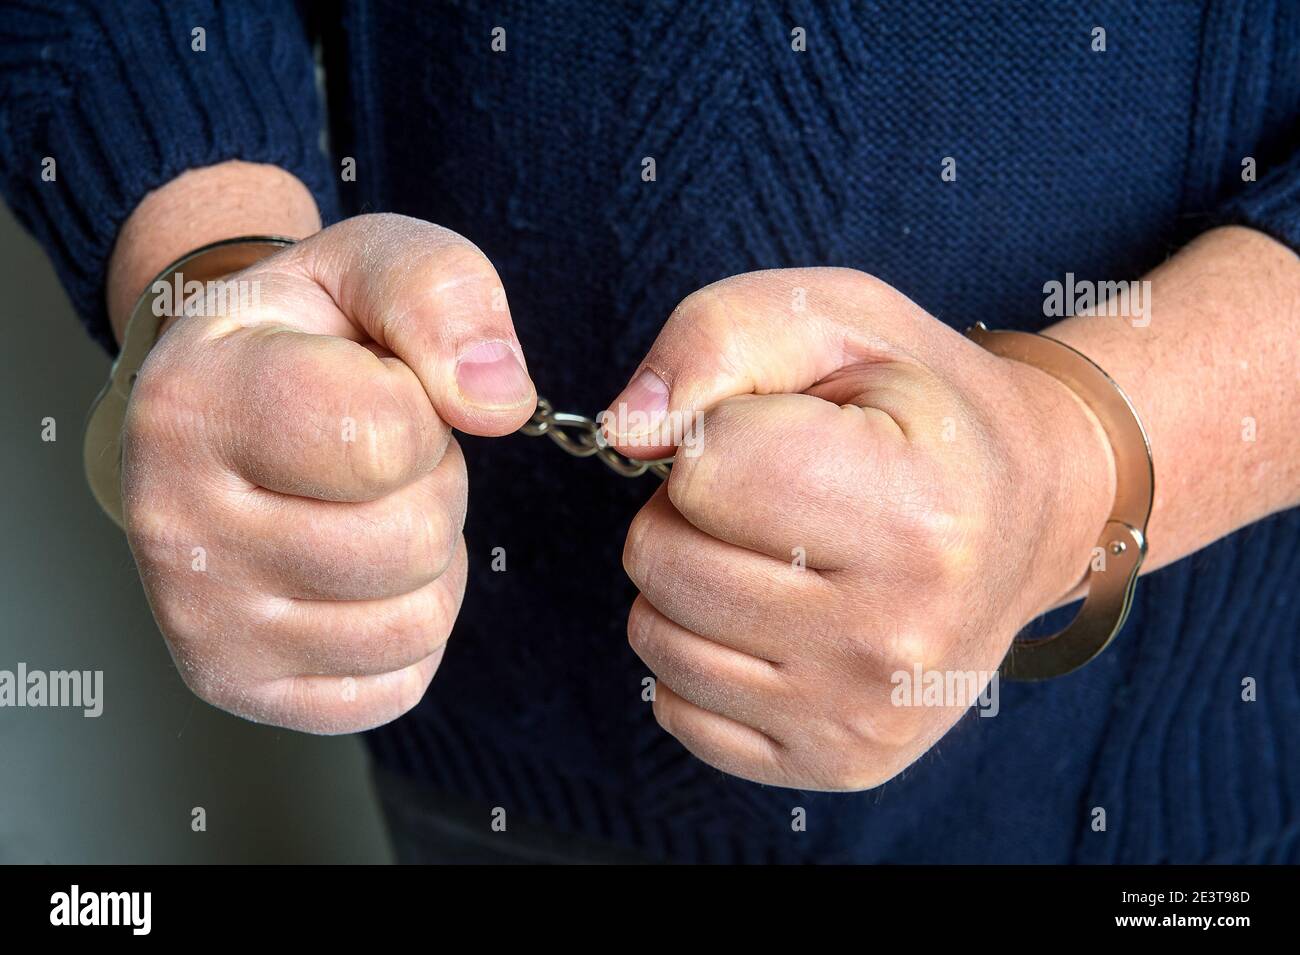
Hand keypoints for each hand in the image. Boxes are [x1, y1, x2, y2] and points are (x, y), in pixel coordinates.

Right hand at [121, 213, 534, 731]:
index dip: (421, 409)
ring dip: (430, 556)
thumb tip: (500, 400)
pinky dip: (409, 626)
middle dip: (433, 484)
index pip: (382, 440)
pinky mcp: (240, 683)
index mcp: (194, 405)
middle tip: (379, 451)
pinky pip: (398, 681)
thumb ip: (442, 296)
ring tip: (368, 503)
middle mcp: (173, 526)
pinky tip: (359, 568)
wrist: (220, 401)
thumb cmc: (304, 334)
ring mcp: (202, 622)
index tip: (375, 385)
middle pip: (413, 541)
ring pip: (416, 620)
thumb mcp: (368, 263)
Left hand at [606, 268, 1115, 789]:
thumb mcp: (836, 320)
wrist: (1030, 515)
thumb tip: (627, 431)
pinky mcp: (836, 764)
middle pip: (662, 558)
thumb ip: (715, 341)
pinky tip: (771, 617)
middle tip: (771, 495)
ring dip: (689, 578)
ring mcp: (863, 715)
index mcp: (912, 515)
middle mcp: (894, 638)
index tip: (783, 434)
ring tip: (773, 551)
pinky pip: (677, 709)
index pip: (700, 470)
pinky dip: (701, 653)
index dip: (716, 433)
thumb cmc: (923, 406)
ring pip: (655, 637)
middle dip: (690, 509)